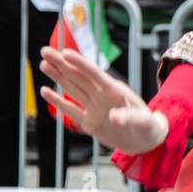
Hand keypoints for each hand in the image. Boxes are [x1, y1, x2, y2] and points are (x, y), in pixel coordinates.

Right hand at [40, 46, 168, 153]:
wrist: (146, 140)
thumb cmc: (148, 126)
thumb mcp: (144, 121)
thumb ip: (130, 117)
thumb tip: (114, 116)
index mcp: (114, 90)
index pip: (94, 74)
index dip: (79, 63)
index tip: (65, 53)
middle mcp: (101, 96)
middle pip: (78, 77)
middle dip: (61, 64)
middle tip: (45, 51)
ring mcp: (93, 108)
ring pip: (72, 89)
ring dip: (58, 77)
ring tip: (44, 64)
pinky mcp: (89, 122)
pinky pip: (70, 110)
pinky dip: (58, 101)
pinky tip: (45, 91)